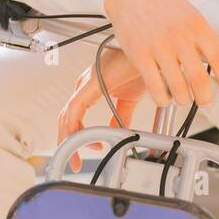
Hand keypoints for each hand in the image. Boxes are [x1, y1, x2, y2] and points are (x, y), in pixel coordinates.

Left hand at [57, 48, 144, 173]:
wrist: (152, 55)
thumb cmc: (140, 67)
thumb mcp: (130, 98)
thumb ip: (121, 115)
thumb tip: (119, 131)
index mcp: (91, 87)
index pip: (74, 115)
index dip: (77, 135)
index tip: (93, 149)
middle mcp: (84, 85)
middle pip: (66, 117)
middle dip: (67, 142)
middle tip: (76, 163)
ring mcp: (86, 83)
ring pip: (67, 115)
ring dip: (69, 139)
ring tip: (77, 156)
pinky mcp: (91, 83)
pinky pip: (75, 109)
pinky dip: (75, 127)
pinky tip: (84, 140)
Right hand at [101, 0, 218, 109]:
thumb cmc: (162, 2)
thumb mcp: (192, 15)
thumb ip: (211, 38)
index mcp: (197, 26)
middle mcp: (180, 37)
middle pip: (199, 79)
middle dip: (205, 98)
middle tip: (205, 101)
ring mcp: (159, 47)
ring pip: (178, 88)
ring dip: (184, 100)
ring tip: (183, 98)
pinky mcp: (140, 55)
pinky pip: (155, 87)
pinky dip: (163, 99)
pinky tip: (164, 97)